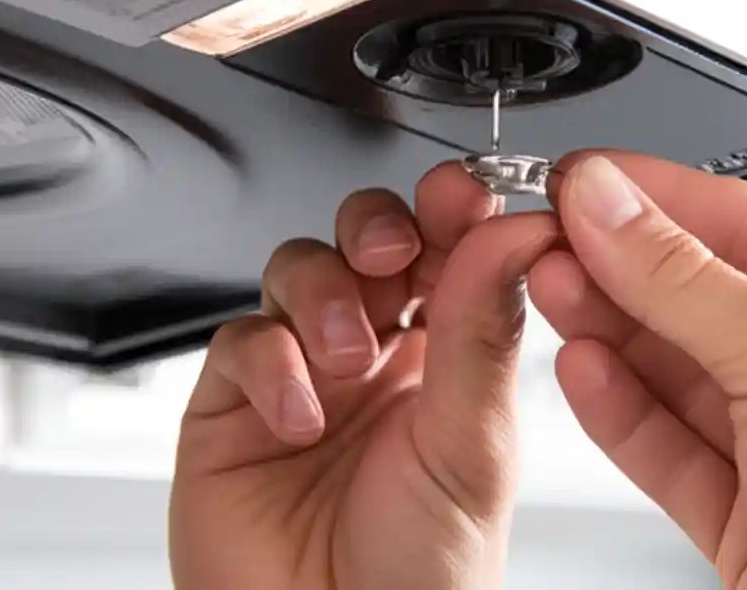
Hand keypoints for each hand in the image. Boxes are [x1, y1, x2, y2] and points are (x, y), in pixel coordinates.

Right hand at [169, 162, 556, 589]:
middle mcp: (378, 355)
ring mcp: (305, 373)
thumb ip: (482, 333)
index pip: (451, 250)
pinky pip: (241, 340)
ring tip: (349, 360)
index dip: (453, 212)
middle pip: (367, 240)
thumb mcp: (473, 447)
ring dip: (324, 296)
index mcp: (451, 356)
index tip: (463, 195)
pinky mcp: (234, 405)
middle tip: (392, 250)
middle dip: (378, 229)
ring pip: (300, 270)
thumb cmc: (423, 573)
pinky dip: (270, 363)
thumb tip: (511, 231)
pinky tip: (298, 418)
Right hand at [529, 152, 746, 589]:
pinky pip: (666, 443)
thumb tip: (609, 204)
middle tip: (545, 235)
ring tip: (547, 288)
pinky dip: (618, 406)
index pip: (745, 221)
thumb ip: (686, 281)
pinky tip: (579, 367)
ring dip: (607, 328)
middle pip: (699, 293)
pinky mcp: (745, 511)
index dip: (656, 196)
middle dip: (619, 263)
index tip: (581, 179)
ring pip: (674, 368)